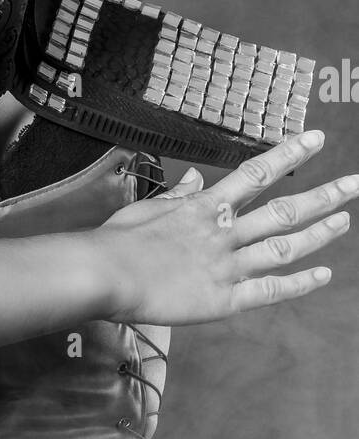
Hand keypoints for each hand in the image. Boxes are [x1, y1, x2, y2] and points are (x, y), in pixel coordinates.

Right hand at [96, 131, 356, 325]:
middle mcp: (224, 233)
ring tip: (344, 221)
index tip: (315, 139)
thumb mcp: (147, 208)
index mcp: (205, 207)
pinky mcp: (223, 300)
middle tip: (355, 184)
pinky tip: (323, 275)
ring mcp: (227, 266)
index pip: (256, 173)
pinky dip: (299, 283)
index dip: (289, 154)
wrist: (105, 275)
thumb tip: (195, 177)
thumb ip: (178, 195)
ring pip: (285, 247)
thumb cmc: (116, 241)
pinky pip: (270, 290)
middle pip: (285, 210)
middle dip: (324, 196)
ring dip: (318, 234)